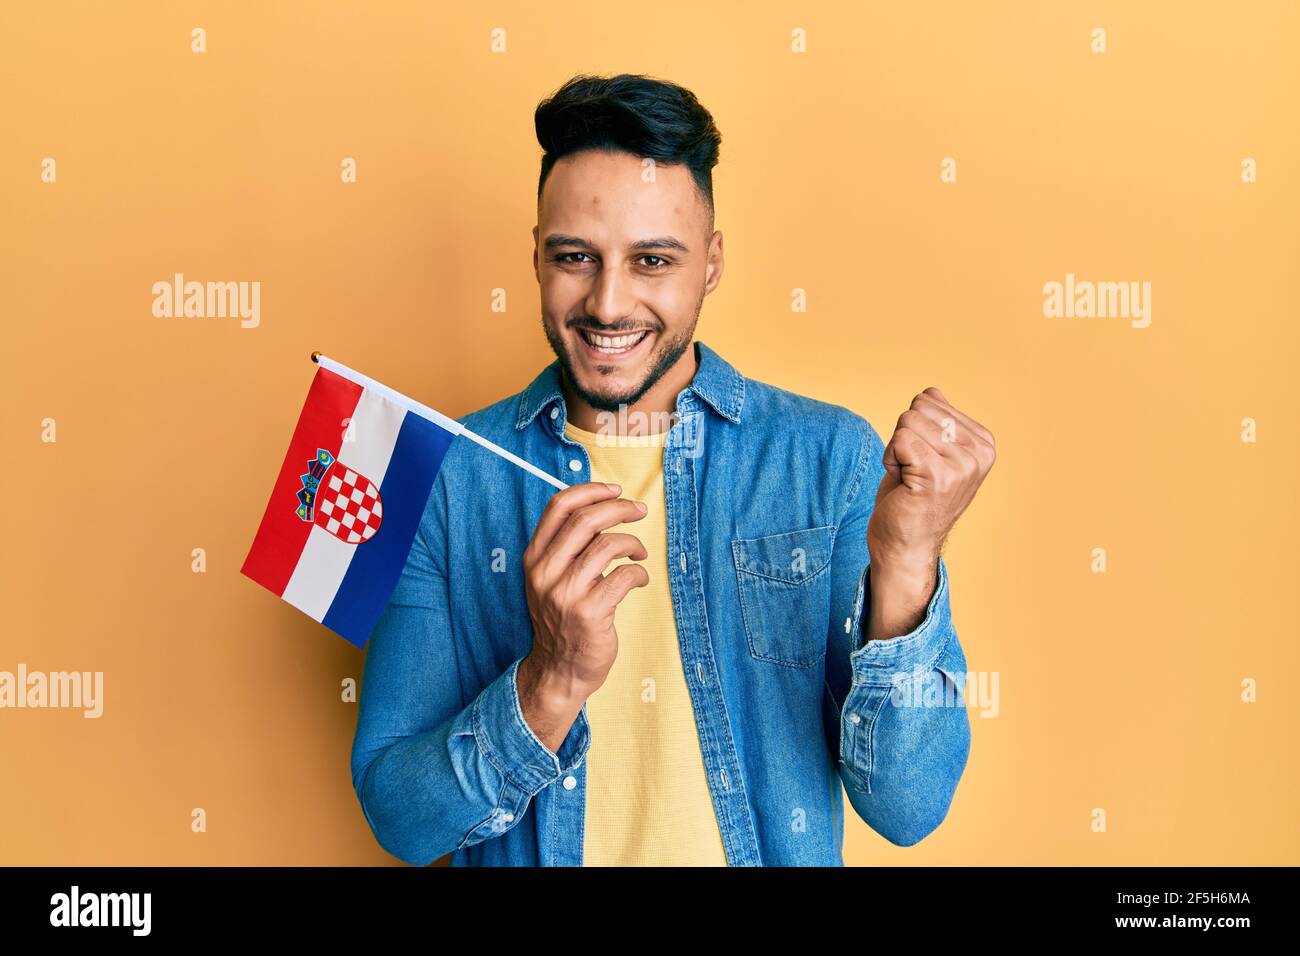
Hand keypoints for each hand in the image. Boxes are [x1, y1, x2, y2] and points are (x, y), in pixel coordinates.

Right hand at [517, 481, 648, 751]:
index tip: (615, 490)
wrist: (558, 670)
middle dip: (620, 508)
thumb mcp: (550, 579)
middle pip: (586, 520)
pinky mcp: (590, 613)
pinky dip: (639, 572)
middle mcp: (545, 572)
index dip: (591, 491)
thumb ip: (567, 547)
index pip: (559, 506)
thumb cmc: (562, 618)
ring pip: (608, 545)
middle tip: (640, 510)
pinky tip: (639, 579)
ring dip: (633, 543)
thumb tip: (602, 507)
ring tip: (639, 553)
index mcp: (534, 557)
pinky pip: (624, 576)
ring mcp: (566, 593)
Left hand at [866, 387, 994, 639]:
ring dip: (896, 450)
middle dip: (903, 437)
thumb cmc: (912, 498)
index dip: (914, 428)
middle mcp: (979, 453)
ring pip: (907, 423)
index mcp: (983, 442)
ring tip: (908, 478)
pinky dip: (891, 459)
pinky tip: (902, 482)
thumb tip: (932, 391)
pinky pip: (899, 440)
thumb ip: (937, 422)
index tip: (921, 460)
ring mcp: (961, 465)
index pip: (930, 399)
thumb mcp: (932, 452)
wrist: (905, 547)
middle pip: (918, 408)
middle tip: (911, 470)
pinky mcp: (937, 476)